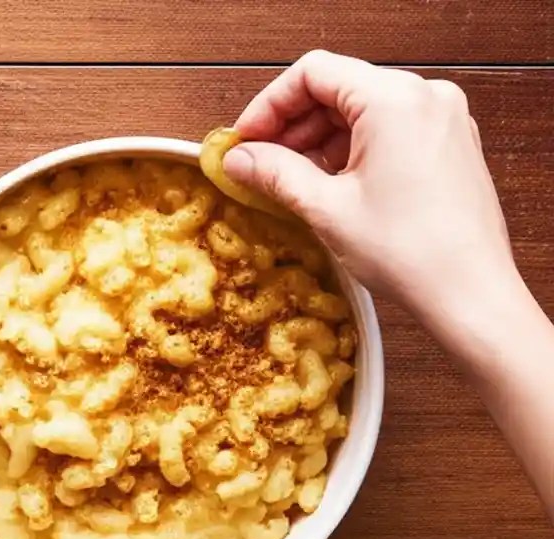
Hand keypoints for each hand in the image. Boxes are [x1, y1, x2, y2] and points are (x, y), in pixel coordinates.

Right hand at [222, 50, 516, 334]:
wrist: (471, 293)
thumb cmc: (410, 252)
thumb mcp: (326, 208)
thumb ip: (275, 172)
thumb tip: (237, 159)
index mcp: (394, 100)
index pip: (314, 73)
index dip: (269, 104)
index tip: (245, 139)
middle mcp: (424, 97)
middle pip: (338, 88)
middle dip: (292, 124)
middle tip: (258, 163)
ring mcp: (442, 119)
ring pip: (361, 110)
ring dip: (318, 139)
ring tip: (288, 180)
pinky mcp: (449, 144)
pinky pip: (388, 129)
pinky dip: (351, 149)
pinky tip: (327, 184)